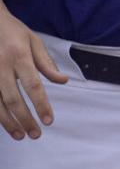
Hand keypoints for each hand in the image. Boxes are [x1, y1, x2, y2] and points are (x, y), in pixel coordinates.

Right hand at [0, 6, 67, 138]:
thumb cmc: (14, 32)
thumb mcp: (34, 41)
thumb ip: (46, 63)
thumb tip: (63, 81)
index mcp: (19, 56)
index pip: (33, 85)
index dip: (41, 104)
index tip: (49, 120)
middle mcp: (1, 66)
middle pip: (13, 99)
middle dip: (25, 119)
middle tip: (36, 134)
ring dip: (8, 122)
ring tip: (21, 135)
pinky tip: (5, 124)